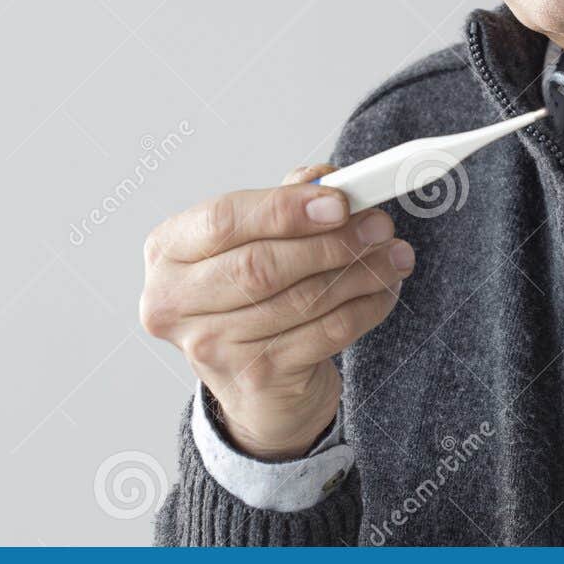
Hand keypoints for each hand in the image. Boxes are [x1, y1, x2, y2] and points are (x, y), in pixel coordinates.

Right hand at [139, 163, 413, 458]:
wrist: (256, 385)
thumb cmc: (253, 294)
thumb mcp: (255, 240)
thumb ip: (285, 202)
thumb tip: (325, 178)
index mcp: (168, 251)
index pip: (223, 220)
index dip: (285, 209)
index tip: (339, 202)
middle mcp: (174, 302)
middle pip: (262, 265)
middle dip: (332, 242)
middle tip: (380, 225)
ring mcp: (211, 347)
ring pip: (302, 299)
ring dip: (359, 272)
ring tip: (395, 254)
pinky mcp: (256, 377)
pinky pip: (326, 333)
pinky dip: (365, 306)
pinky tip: (385, 288)